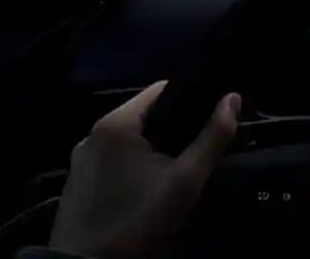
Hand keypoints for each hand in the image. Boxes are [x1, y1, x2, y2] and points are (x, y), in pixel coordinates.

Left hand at [50, 83, 240, 258]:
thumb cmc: (139, 219)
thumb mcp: (184, 182)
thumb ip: (212, 138)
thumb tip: (233, 98)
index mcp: (116, 123)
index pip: (161, 90)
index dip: (191, 98)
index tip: (212, 116)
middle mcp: (92, 133)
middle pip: (144, 116)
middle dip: (173, 129)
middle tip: (197, 151)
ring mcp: (79, 159)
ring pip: (127, 141)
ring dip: (152, 150)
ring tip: (175, 172)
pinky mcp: (75, 182)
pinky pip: (110, 161)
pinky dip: (131, 167)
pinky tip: (145, 189)